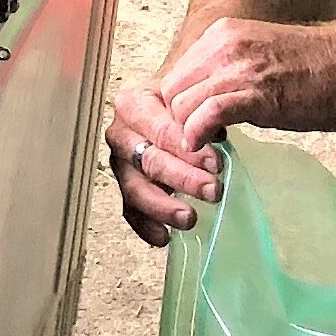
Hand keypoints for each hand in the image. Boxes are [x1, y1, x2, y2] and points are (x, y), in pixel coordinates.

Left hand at [104, 18, 335, 243]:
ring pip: (181, 105)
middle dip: (177, 124)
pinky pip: (205, 116)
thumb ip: (227, 76)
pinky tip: (209, 150)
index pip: (176, 76)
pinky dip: (200, 137)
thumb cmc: (318, 70)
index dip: (180, 109)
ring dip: (188, 136)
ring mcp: (237, 67)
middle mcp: (223, 45)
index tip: (196, 131)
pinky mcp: (253, 92)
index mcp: (222, 36)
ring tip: (207, 153)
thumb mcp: (259, 60)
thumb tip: (204, 107)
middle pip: (171, 91)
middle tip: (198, 147)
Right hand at [104, 76, 219, 243]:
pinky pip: (130, 210)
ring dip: (163, 206)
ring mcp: (120, 161)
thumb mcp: (195, 98)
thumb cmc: (185, 104)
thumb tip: (215, 134)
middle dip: (182, 178)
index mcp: (135, 104)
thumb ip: (202, 115)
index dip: (188, 149)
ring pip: (135, 188)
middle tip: (212, 191)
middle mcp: (121, 132)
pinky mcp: (124, 186)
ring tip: (189, 218)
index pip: (161, 130)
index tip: (215, 164)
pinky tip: (164, 237)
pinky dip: (146, 225)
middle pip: (148, 160)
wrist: (172, 109)